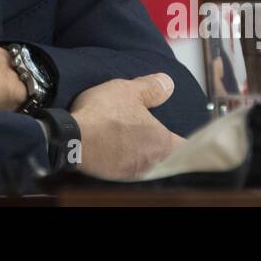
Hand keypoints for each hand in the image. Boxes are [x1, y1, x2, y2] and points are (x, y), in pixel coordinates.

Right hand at [67, 74, 186, 180]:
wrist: (72, 138)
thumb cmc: (103, 114)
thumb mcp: (128, 90)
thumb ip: (151, 88)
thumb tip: (168, 83)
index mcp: (163, 142)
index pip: (188, 147)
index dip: (189, 140)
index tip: (184, 133)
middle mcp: (153, 162)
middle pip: (168, 157)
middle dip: (164, 146)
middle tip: (155, 134)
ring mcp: (134, 173)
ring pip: (149, 164)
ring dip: (144, 154)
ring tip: (134, 141)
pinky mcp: (116, 177)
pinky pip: (130, 169)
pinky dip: (128, 160)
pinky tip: (118, 150)